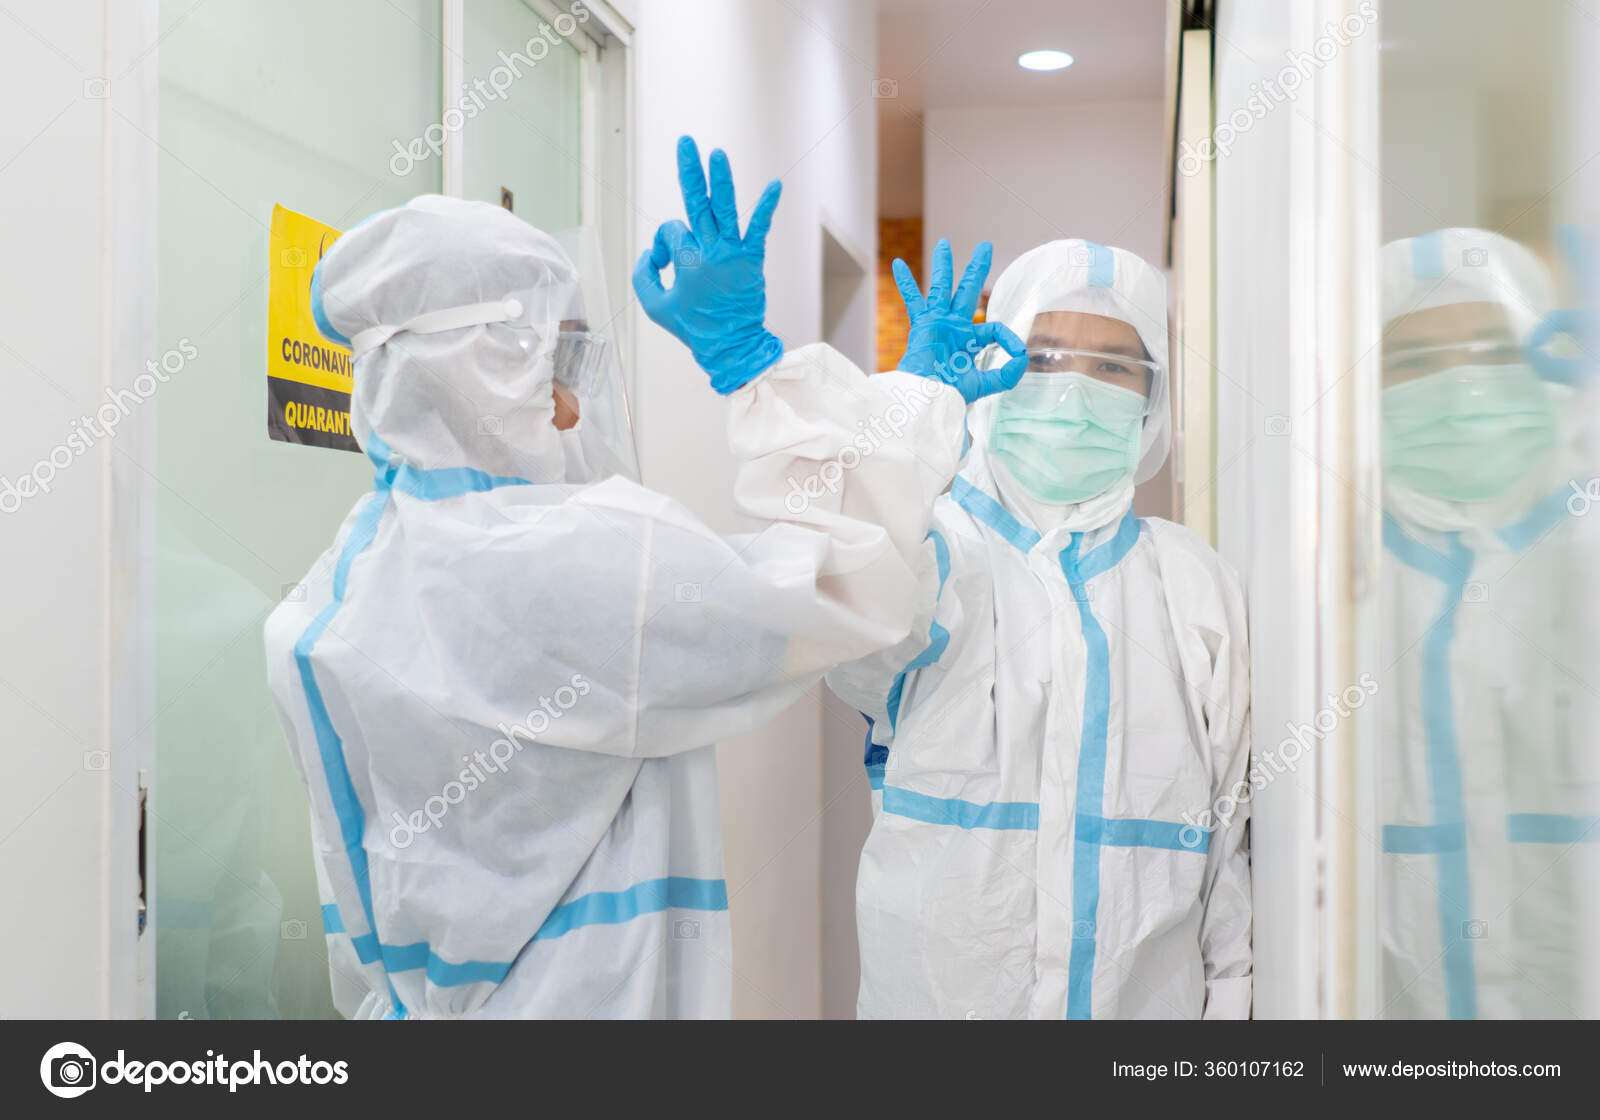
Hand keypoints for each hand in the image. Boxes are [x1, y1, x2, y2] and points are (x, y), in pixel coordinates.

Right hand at [633, 136, 783, 393]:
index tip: (666, 265)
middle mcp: (709, 251)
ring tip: (718, 154)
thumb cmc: (692, 327)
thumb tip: (651, 251)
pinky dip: (767, 207)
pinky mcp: (752, 260)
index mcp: (685, 262)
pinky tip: (776, 185)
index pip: (671, 232)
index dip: (663, 245)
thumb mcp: (654, 306)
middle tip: (687, 142)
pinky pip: (759, 229)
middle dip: (690, 170)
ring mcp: (732, 253)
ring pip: (724, 209)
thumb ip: (643, 275)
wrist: (729, 346)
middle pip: (696, 202)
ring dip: (721, 179)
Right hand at [893, 238, 1026, 402]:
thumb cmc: (951, 395)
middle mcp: (954, 328)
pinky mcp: (922, 324)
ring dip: (943, 265)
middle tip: (985, 246)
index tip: (1018, 352)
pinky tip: (898, 263)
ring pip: (941, 287)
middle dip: (977, 269)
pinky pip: (913, 300)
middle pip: (968, 291)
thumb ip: (1006, 375)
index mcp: (969, 341)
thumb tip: (1023, 358)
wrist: (927, 400)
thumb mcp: (984, 385)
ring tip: (944, 244)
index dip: (1009, 338)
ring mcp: (937, 323)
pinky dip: (906, 283)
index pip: (994, 329)